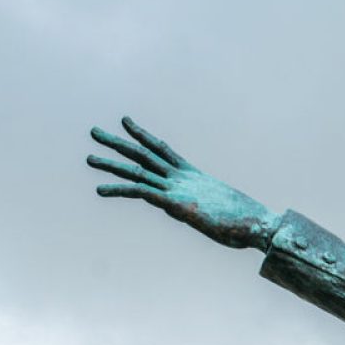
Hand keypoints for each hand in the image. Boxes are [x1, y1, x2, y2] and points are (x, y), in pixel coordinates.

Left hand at [88, 117, 279, 249]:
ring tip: (89, 159)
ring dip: (111, 165)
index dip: (142, 135)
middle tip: (95, 132)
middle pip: (144, 154)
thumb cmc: (244, 221)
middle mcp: (182, 177)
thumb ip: (195, 208)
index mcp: (192, 176)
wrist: (256, 222)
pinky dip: (120, 190)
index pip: (162, 150)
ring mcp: (177, 189)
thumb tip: (180, 211)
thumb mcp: (216, 210)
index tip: (125, 122)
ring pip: (138, 170)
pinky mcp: (175, 203)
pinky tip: (101, 191)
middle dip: (118, 143)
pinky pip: (142, 193)